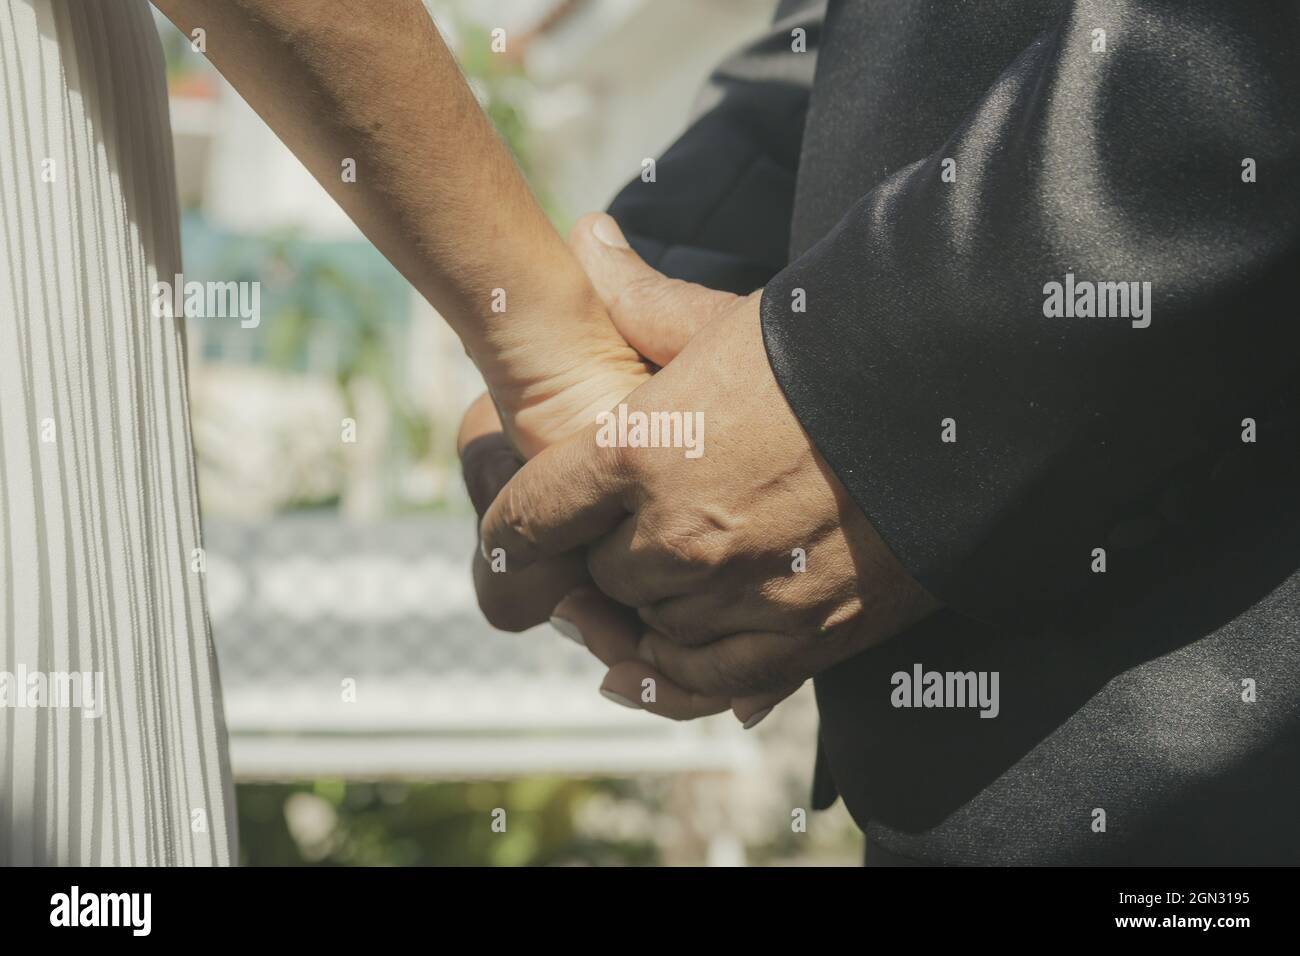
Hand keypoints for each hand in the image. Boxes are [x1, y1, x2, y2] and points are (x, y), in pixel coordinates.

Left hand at [479, 241, 938, 703]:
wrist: (956, 397)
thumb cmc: (833, 350)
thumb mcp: (728, 317)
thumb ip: (640, 297)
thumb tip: (588, 236)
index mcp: (639, 450)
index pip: (530, 519)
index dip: (514, 531)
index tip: (517, 534)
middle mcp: (676, 535)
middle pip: (595, 577)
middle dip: (602, 556)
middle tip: (621, 536)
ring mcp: (736, 595)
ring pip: (646, 628)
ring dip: (645, 608)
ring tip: (656, 584)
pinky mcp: (797, 640)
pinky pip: (700, 685)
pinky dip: (667, 681)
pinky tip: (646, 666)